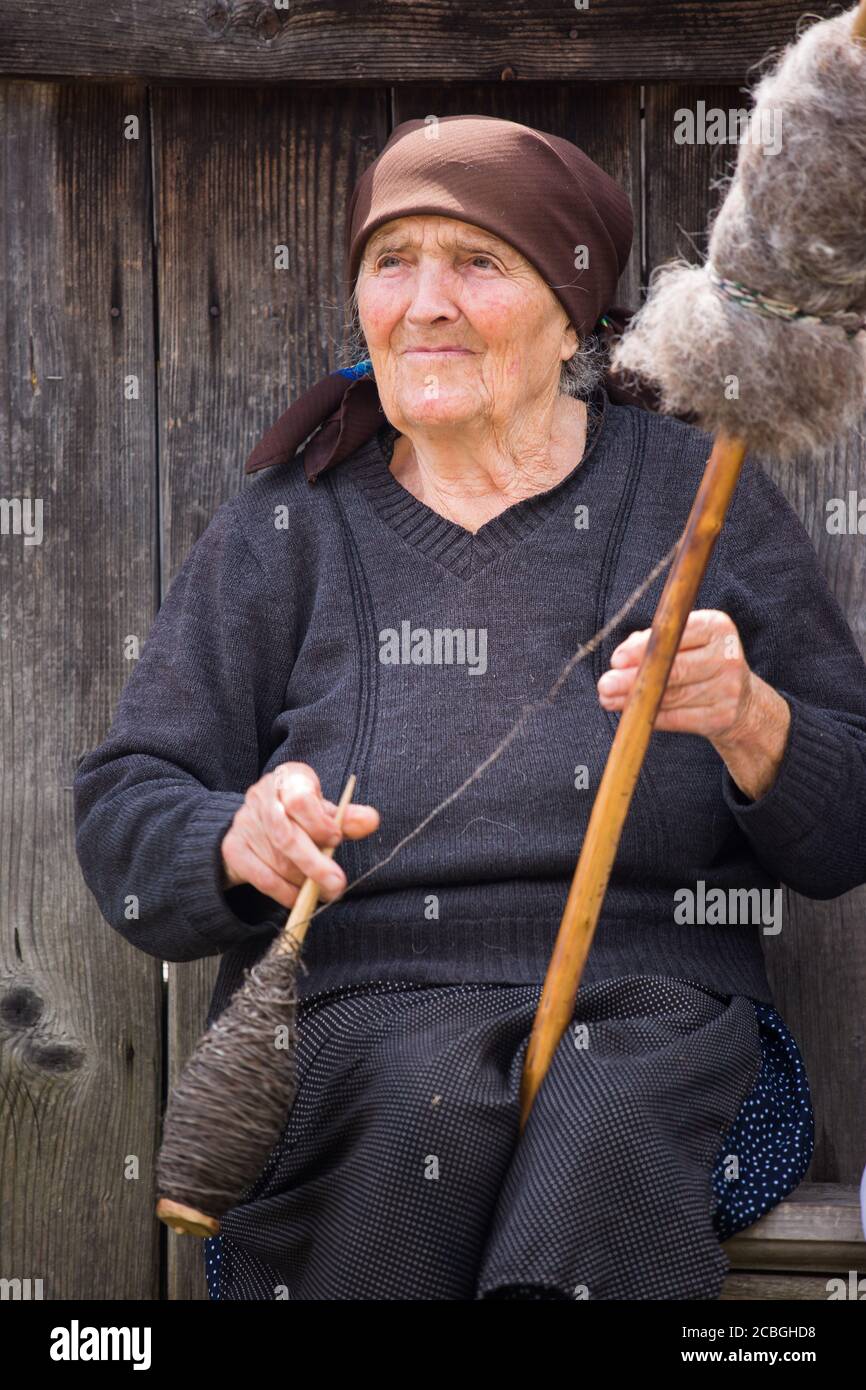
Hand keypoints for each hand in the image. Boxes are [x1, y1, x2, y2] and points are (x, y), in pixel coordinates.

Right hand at [220, 762, 379, 909]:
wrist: (258, 822)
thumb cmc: (301, 815)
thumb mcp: (325, 811)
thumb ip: (348, 818)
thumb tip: (372, 820)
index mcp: (288, 779)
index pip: (300, 800)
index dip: (320, 824)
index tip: (337, 840)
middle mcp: (261, 797)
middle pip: (286, 835)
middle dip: (315, 864)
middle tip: (337, 884)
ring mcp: (244, 823)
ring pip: (277, 860)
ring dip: (304, 881)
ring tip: (324, 890)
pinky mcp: (234, 849)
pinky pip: (262, 877)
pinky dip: (284, 892)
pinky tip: (300, 898)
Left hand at [597, 609, 790, 798]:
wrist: (741, 700)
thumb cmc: (698, 661)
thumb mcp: (684, 641)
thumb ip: (652, 642)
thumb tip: (621, 660)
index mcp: (717, 627)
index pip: (676, 635)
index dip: (643, 649)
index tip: (616, 660)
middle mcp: (727, 656)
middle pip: (674, 669)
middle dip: (633, 679)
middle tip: (604, 684)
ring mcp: (728, 689)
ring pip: (672, 696)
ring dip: (635, 700)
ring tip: (607, 699)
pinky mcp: (722, 717)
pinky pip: (678, 719)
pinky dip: (650, 716)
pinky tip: (630, 714)